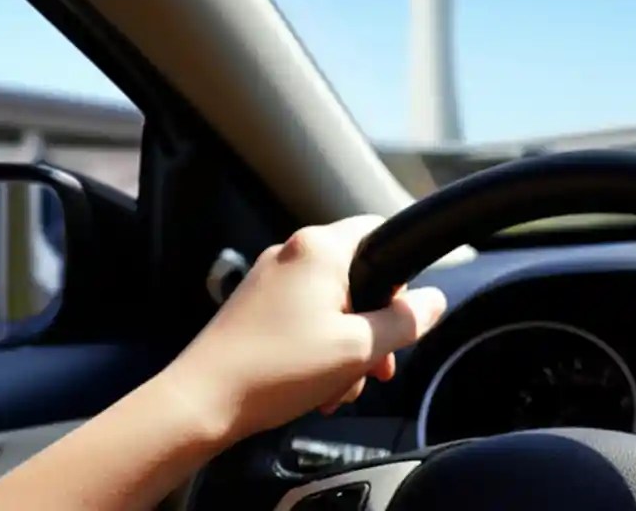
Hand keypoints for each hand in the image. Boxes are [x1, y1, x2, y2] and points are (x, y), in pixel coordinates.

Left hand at [162, 215, 446, 441]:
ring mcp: (268, 279)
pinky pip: (304, 318)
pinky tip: (315, 386)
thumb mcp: (359, 348)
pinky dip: (318, 348)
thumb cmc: (277, 370)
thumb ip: (406, 321)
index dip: (403, 275)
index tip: (403, 317)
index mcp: (319, 249)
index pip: (381, 232)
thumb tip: (435, 301)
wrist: (200, 403)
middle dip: (373, 326)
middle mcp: (291, 253)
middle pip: (359, 277)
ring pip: (333, 304)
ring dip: (347, 346)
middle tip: (376, 366)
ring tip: (339, 387)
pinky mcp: (253, 306)